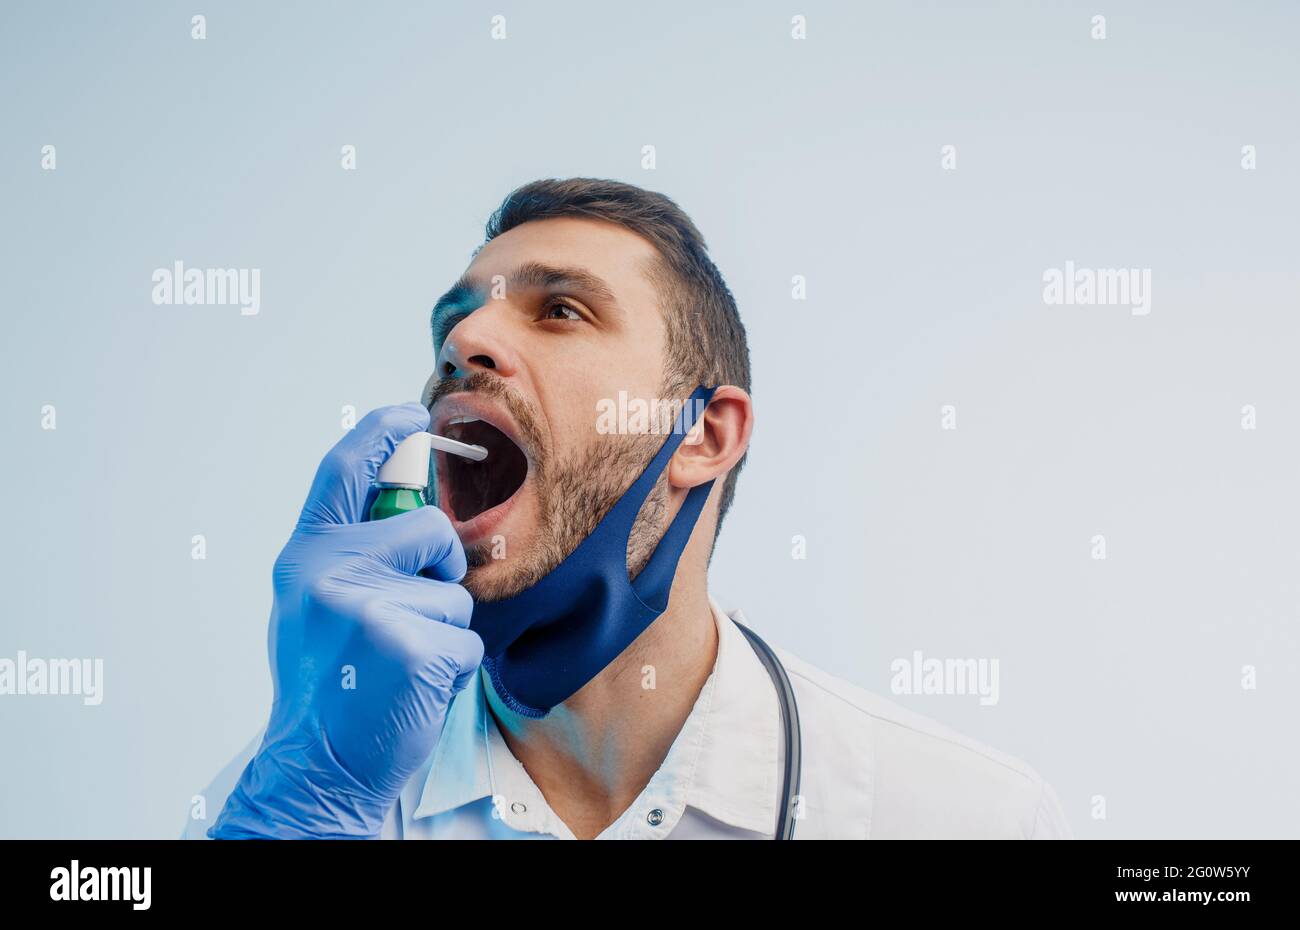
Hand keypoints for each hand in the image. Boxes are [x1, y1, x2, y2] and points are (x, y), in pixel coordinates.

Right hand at [210, 404, 482, 838]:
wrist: (317, 768)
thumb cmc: (325, 686)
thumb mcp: (315, 607)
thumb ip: (351, 558)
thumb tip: (405, 510)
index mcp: (308, 557)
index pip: (344, 472)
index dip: (381, 433)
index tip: (411, 412)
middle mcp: (332, 572)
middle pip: (433, 530)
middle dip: (442, 568)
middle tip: (411, 615)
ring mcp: (370, 608)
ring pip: (457, 592)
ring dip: (445, 630)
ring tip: (400, 665)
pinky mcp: (410, 646)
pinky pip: (467, 638)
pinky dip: (453, 668)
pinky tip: (413, 689)